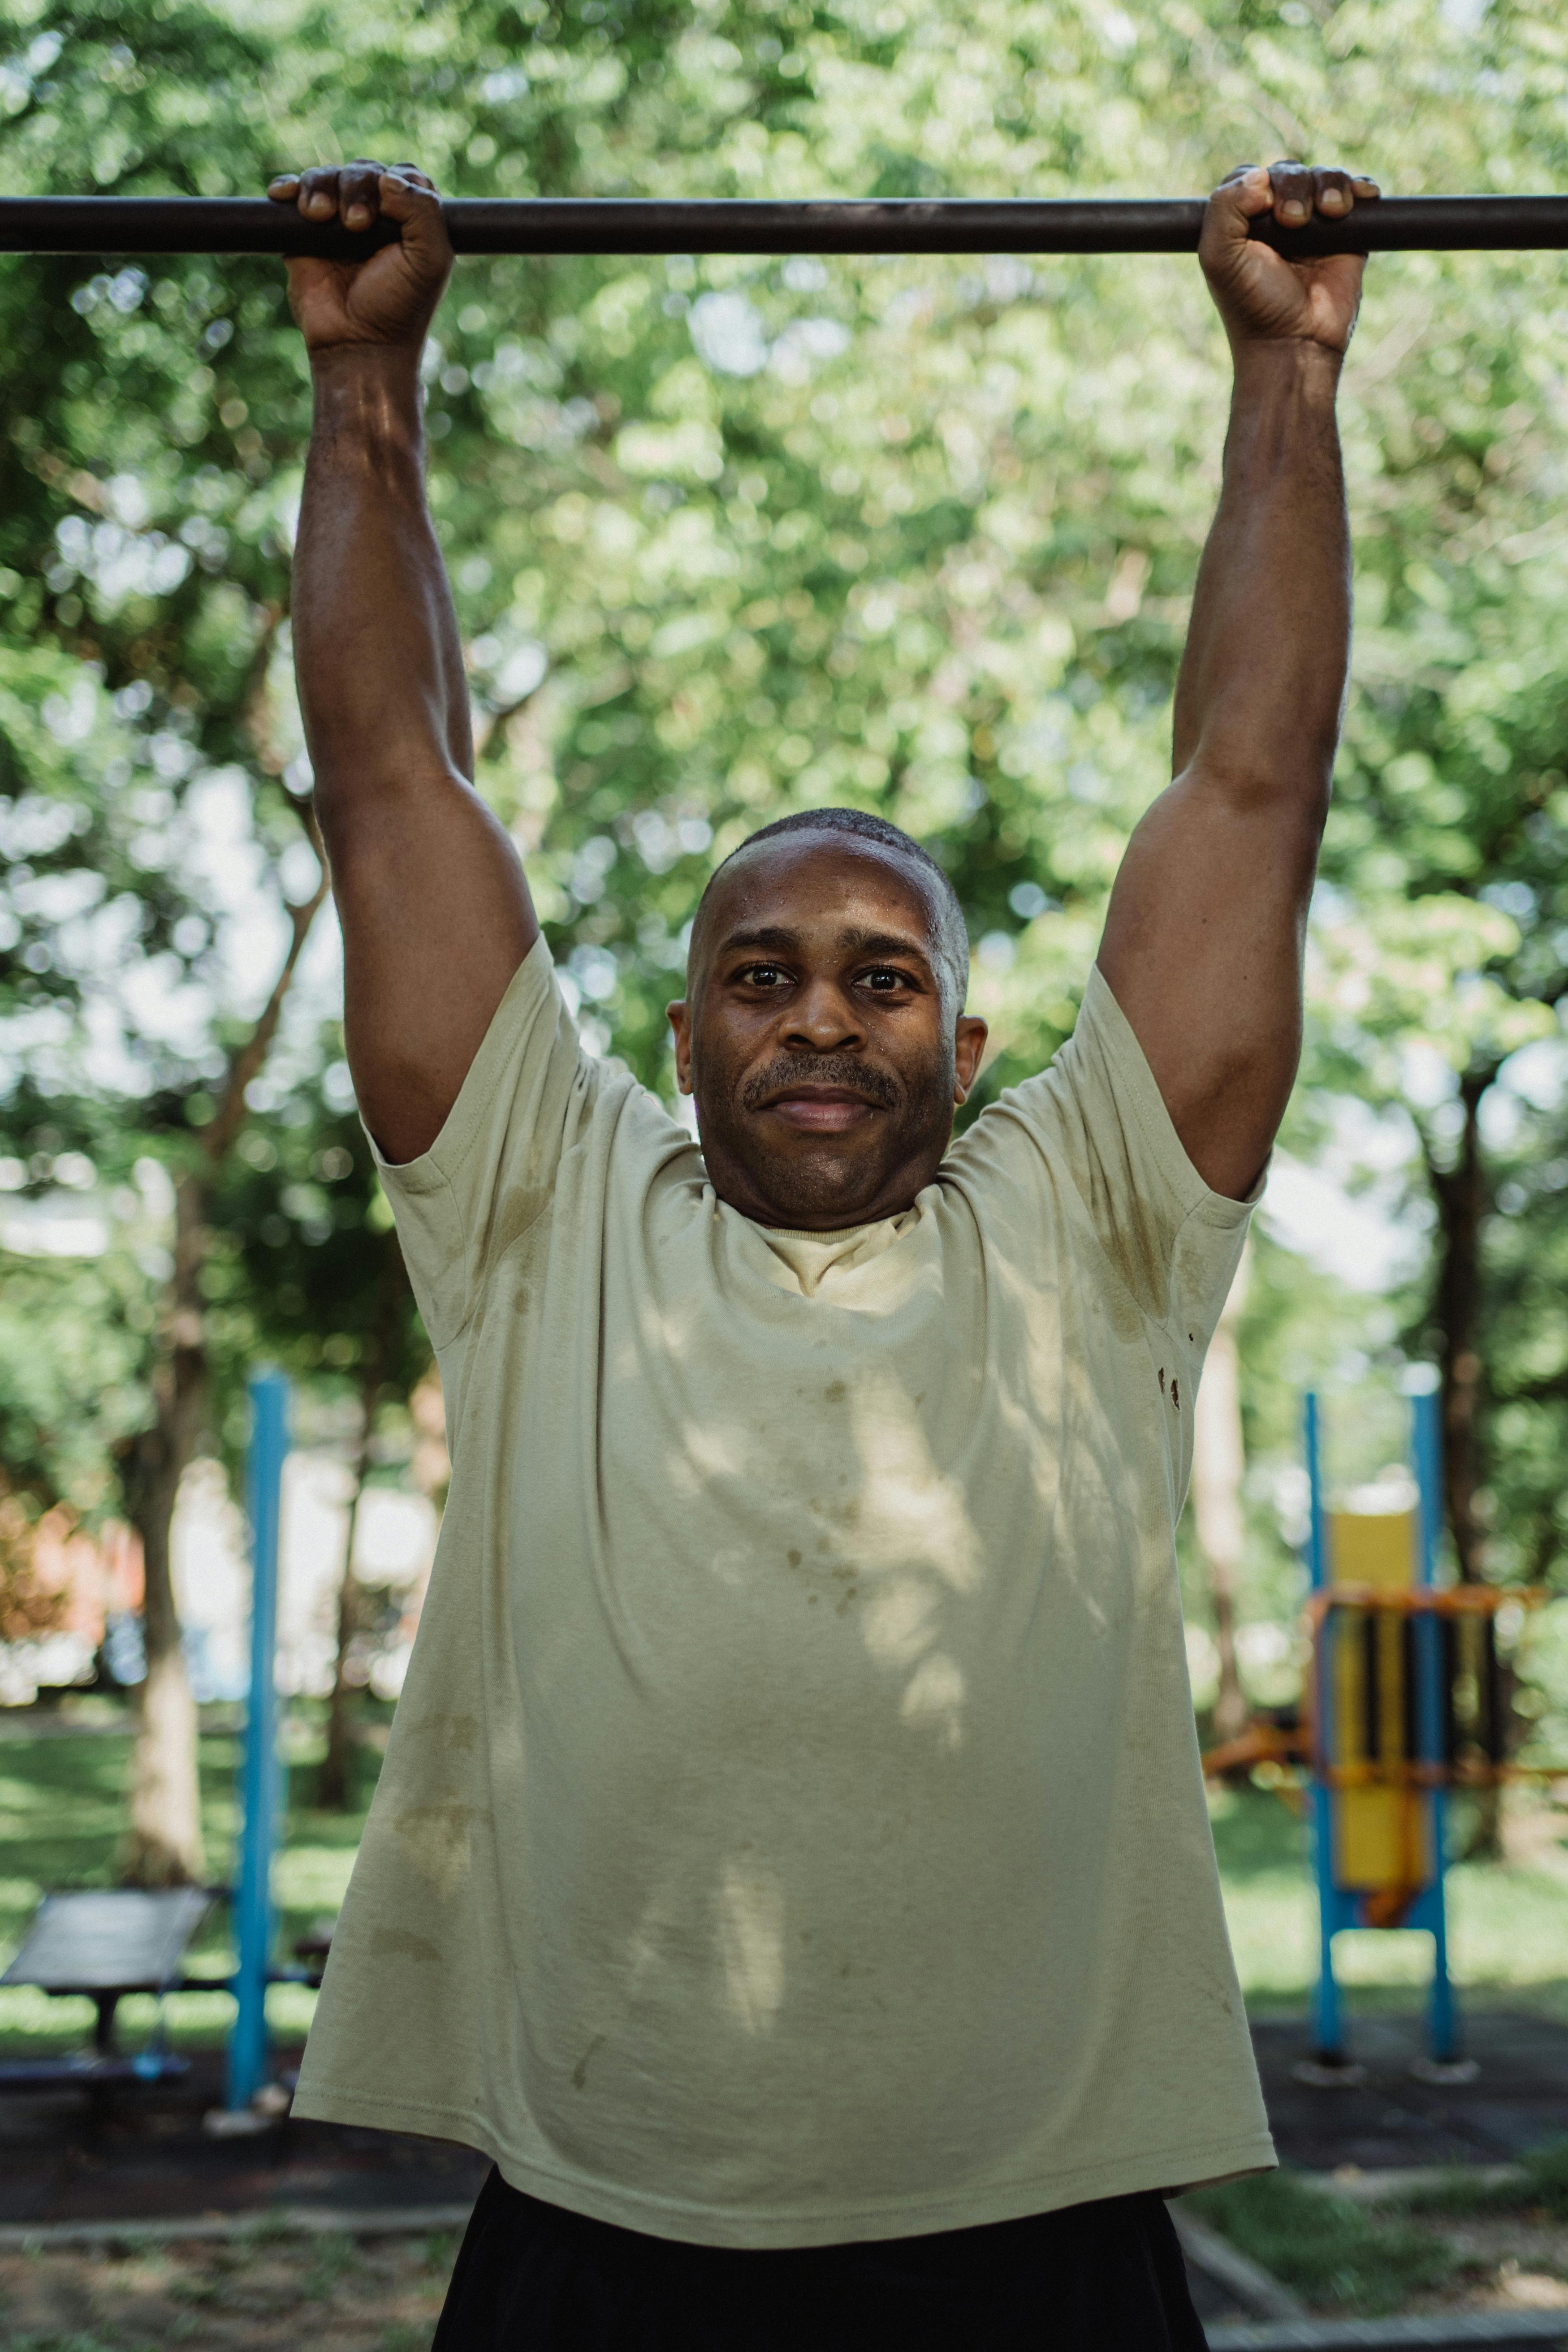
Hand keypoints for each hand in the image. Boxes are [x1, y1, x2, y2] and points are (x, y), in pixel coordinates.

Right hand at [266, 160, 453, 358]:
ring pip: (327, 177)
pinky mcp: (305, 235)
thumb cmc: (398, 307)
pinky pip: (294, 195)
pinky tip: (283, 195)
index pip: (402, 175)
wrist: (357, 344)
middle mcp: (375, 216)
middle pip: (362, 171)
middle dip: (356, 187)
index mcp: (409, 220)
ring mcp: (337, 223)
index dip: (395, 180)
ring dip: (320, 185)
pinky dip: (288, 187)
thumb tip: (386, 178)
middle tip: (355, 225)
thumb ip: (424, 213)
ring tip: (318, 215)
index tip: (390, 206)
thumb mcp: (430, 261)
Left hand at [1200, 161, 1379, 357]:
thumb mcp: (1219, 257)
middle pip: (1290, 171)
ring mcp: (1314, 225)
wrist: (1295, 342)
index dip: (1258, 181)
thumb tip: (1261, 176)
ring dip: (1329, 182)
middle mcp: (1277, 219)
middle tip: (1294, 221)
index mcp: (1242, 222)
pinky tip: (1361, 197)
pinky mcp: (1348, 235)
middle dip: (1294, 185)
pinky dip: (1361, 187)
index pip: (1251, 175)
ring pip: (1324, 176)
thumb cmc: (1253, 305)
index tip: (1264, 210)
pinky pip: (1358, 194)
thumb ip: (1223, 208)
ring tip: (1331, 212)